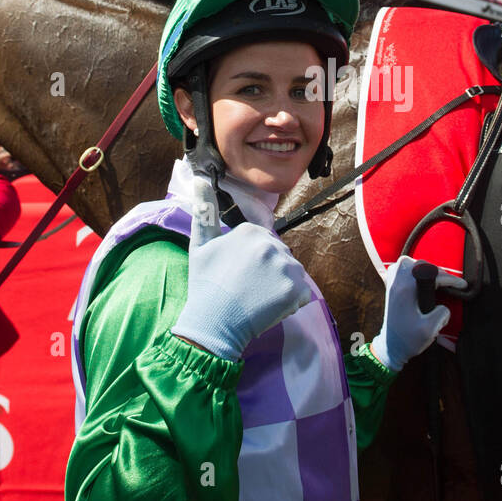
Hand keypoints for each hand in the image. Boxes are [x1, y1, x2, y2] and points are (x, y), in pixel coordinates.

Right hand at [171, 174, 312, 359]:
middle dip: (267, 270)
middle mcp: (272, 245)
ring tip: (256, 298)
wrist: (213, 323)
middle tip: (245, 287)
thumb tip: (201, 177)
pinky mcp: (296, 291)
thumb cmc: (205, 284)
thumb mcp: (200, 244)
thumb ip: (204, 209)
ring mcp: (286, 268)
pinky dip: (289, 302)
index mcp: (251, 232)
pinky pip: (301, 294)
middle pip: (279, 255)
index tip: (236, 273)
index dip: (250, 260)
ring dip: (279, 285)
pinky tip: (268, 307)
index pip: (262, 242)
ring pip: (291, 273)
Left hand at [369, 256, 464, 370]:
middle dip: (437, 272)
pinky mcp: (390, 287)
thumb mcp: (429, 330)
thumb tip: (445, 305)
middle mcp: (396, 282)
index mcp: (405, 290)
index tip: (461, 286)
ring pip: (410, 263)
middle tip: (449, 284)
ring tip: (438, 281)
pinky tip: (421, 281)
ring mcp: (391, 283)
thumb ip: (442, 314)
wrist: (390, 347)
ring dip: (425, 269)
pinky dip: (414, 271)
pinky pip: (401, 269)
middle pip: (419, 263)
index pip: (431, 274)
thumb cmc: (407, 340)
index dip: (449, 279)